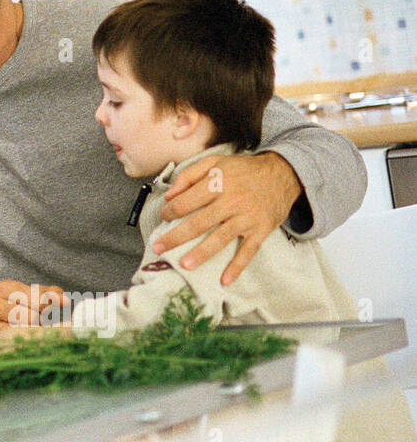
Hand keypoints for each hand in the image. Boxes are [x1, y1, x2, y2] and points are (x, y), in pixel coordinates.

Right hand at [0, 279, 67, 343]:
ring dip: (31, 334)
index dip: (49, 301)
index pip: (33, 295)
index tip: (61, 304)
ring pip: (20, 332)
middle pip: (29, 316)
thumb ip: (47, 294)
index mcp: (3, 288)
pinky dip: (22, 345)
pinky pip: (11, 346)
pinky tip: (23, 341)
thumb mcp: (26, 294)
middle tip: (38, 322)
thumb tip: (66, 300)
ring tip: (28, 331)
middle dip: (39, 321)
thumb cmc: (9, 306)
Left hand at [155, 151, 301, 284]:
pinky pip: (248, 251)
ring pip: (220, 238)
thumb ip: (188, 174)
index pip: (186, 202)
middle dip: (175, 237)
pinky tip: (225, 280)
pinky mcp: (261, 230)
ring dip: (201, 253)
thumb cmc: (243, 169)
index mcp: (216, 184)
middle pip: (198, 223)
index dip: (170, 211)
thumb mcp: (214, 162)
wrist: (283, 173)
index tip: (163, 217)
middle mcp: (231, 201)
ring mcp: (246, 217)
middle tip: (158, 248)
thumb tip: (169, 195)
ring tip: (184, 265)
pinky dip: (237, 266)